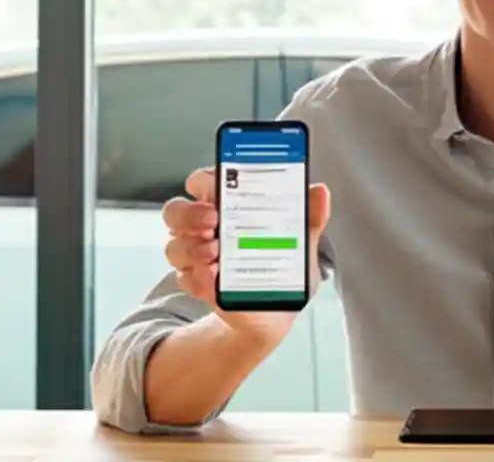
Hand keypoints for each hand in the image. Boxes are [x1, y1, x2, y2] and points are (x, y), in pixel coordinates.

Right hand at [160, 166, 330, 343]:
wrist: (273, 312)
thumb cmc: (282, 266)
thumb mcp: (301, 241)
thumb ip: (310, 217)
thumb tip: (319, 192)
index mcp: (228, 205)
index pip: (203, 182)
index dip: (204, 180)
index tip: (216, 185)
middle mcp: (205, 228)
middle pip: (177, 210)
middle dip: (189, 213)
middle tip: (212, 220)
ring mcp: (196, 255)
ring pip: (174, 245)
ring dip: (191, 248)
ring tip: (215, 253)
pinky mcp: (196, 284)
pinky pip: (185, 279)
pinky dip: (198, 280)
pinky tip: (213, 280)